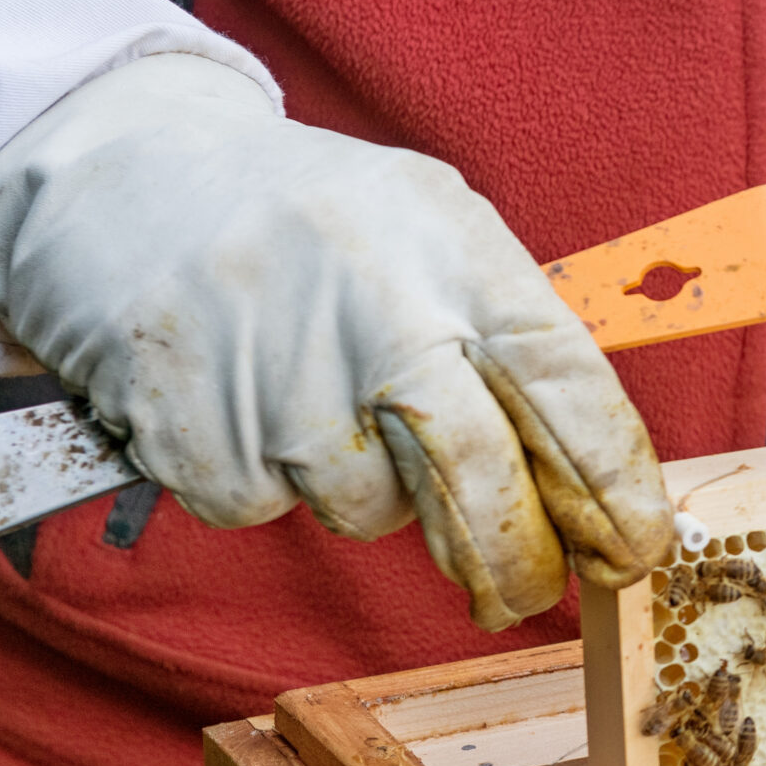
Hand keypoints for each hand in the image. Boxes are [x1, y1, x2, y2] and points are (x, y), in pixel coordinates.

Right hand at [0, 53, 672, 626]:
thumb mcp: (435, 232)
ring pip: (366, 509)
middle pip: (479, 481)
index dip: (615, 489)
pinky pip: (261, 508)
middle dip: (515, 560)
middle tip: (524, 596)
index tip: (637, 550)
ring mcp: (281, 368)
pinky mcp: (191, 420)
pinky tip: (245, 404)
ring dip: (366, 493)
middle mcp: (381, 310)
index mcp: (460, 256)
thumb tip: (594, 484)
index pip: (570, 393)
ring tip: (319, 401)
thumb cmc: (317, 221)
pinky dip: (262, 483)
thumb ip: (510, 341)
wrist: (128, 170)